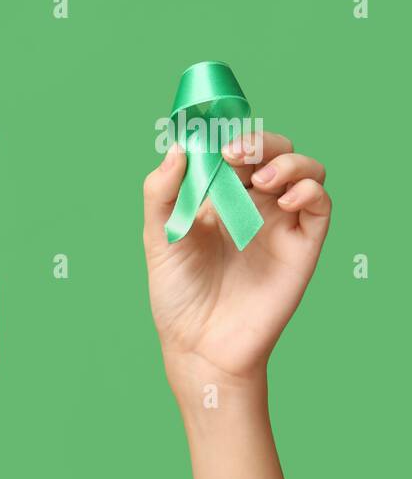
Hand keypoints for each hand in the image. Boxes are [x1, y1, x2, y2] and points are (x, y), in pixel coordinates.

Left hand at [143, 132, 331, 390]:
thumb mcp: (158, 237)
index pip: (233, 150)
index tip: (211, 136)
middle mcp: (252, 203)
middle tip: (235, 153)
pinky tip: (284, 199)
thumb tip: (178, 148)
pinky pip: (320, 204)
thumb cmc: (177, 293)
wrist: (199, 343)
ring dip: (287, 161)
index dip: (226, 135)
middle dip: (258, 141)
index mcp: (218, 196)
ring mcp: (280, 222)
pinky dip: (309, 190)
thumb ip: (162, 193)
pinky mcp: (302, 244)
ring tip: (260, 179)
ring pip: (304, 169)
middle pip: (272, 151)